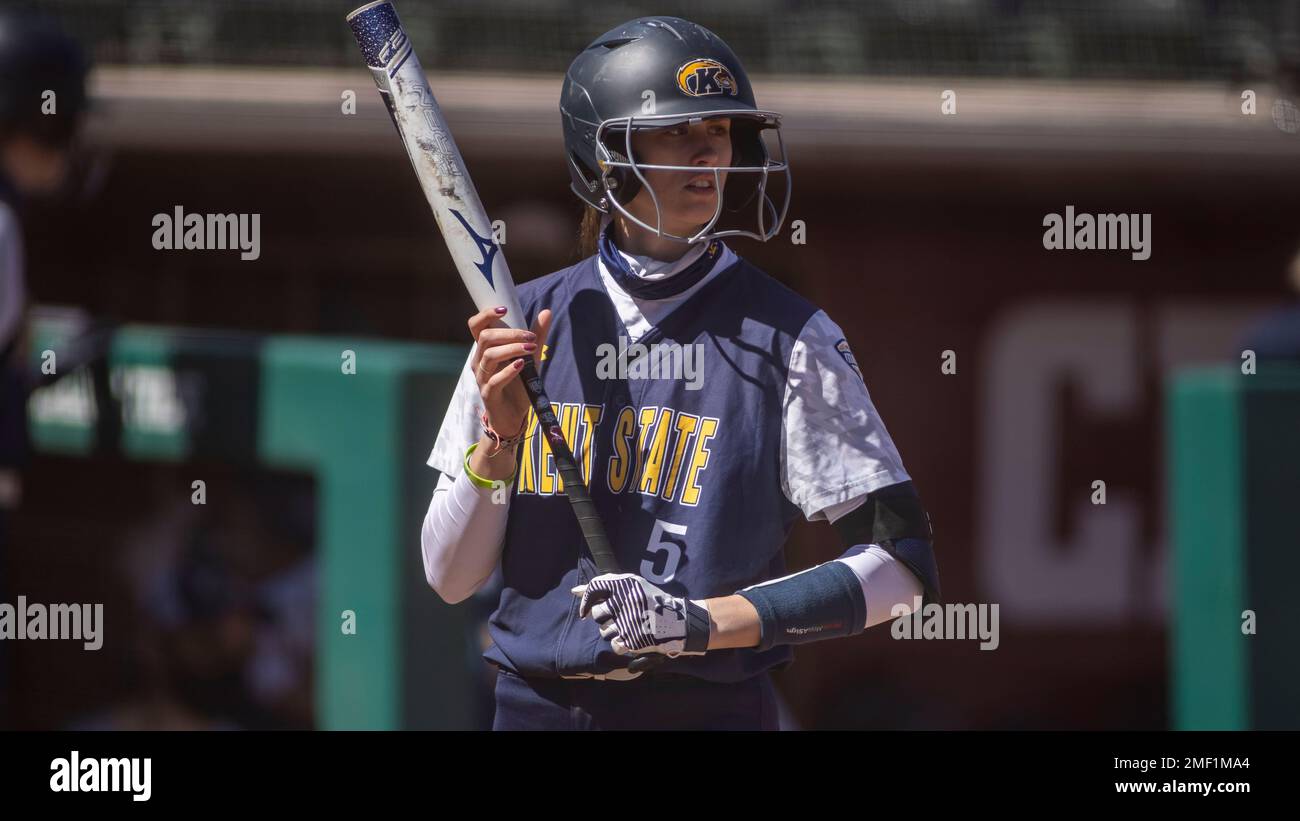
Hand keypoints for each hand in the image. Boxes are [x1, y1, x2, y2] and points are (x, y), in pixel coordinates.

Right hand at [467, 305, 551, 438]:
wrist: (515, 416)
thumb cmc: (519, 385)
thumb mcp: (531, 358)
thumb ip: (537, 336)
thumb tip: (547, 312)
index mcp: (485, 350)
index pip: (476, 326)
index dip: (486, 314)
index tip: (505, 309)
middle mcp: (479, 362)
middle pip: (485, 337)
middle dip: (509, 333)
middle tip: (531, 337)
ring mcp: (482, 378)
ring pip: (489, 356)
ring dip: (511, 349)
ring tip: (531, 349)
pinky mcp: (488, 394)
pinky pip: (494, 380)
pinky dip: (508, 370)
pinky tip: (521, 365)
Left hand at [571, 573, 709, 657]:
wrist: (680, 621)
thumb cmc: (652, 601)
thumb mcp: (633, 585)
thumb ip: (604, 584)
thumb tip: (574, 592)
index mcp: (626, 584)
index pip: (594, 587)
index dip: (586, 600)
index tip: (585, 610)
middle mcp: (625, 601)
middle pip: (597, 614)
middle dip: (605, 618)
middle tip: (622, 617)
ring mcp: (628, 621)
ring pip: (604, 631)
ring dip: (614, 632)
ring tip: (631, 627)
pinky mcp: (633, 640)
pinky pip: (614, 645)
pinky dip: (622, 645)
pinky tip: (633, 638)